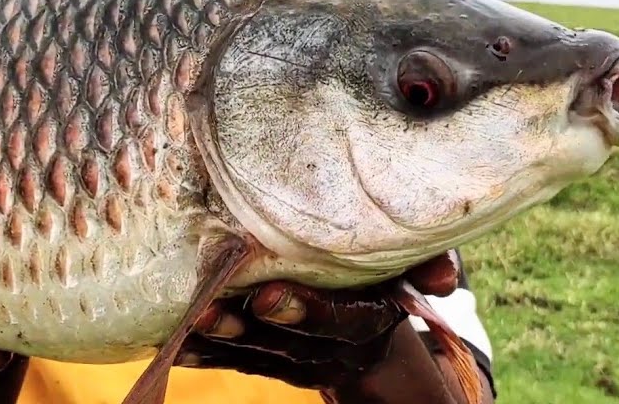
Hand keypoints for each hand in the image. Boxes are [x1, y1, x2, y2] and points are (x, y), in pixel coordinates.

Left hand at [176, 252, 485, 403]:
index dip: (306, 311)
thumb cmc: (386, 265)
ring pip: (258, 355)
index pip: (341, 320)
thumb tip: (444, 279)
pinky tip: (174, 342)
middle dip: (250, 328)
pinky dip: (206, 352)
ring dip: (220, 340)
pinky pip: (239, 361)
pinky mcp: (274, 360)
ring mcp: (302, 358)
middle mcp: (335, 346)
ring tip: (185, 321)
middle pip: (291, 343)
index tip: (266, 295)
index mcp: (371, 317)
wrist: (377, 309)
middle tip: (211, 307)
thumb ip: (424, 258)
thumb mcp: (407, 258)